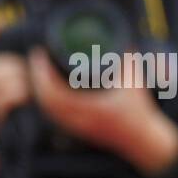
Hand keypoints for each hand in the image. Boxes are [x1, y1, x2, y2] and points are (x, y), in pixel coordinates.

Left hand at [29, 48, 177, 176]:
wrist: (141, 141)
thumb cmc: (140, 112)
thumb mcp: (134, 82)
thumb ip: (127, 58)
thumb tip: (123, 36)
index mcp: (88, 109)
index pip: (53, 92)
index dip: (41, 73)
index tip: (39, 54)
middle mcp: (77, 120)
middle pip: (45, 100)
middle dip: (37, 78)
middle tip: (37, 58)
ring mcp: (75, 127)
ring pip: (48, 109)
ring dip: (41, 89)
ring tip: (40, 69)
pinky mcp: (77, 130)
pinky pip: (55, 115)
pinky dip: (48, 100)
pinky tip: (47, 89)